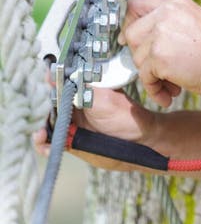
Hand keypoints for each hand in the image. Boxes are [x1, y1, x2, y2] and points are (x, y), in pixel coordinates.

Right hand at [33, 88, 156, 170]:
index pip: (60, 82)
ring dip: (41, 129)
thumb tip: (67, 77)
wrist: (137, 138)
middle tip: (39, 115)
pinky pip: (53, 141)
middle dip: (41, 110)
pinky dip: (45, 144)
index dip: (51, 82)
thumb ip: (83, 91)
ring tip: (40, 134)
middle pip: (49, 105)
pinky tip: (46, 146)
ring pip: (48, 123)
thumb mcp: (103, 100)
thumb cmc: (124, 114)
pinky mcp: (71, 139)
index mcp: (81, 89)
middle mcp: (73, 103)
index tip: (48, 83)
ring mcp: (71, 122)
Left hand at [119, 0, 200, 106]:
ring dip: (151, 75)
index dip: (130, 20)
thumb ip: (168, 22)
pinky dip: (155, 89)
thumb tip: (139, 36)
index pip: (135, 2)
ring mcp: (159, 35)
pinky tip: (168, 95)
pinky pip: (145, 78)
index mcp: (173, 2)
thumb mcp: (192, 20)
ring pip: (137, 58)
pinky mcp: (159, 58)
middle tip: (156, 67)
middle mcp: (163, 13)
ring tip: (171, 84)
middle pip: (131, 33)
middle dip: (140, 53)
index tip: (133, 36)